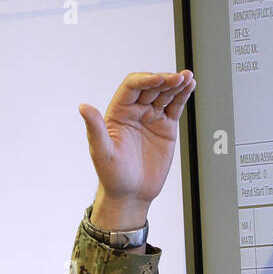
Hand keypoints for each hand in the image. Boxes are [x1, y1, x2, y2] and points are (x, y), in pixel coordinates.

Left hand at [80, 70, 194, 227]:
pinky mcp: (165, 127)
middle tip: (177, 78)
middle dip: (165, 80)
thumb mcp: (101, 153)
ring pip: (165, 94)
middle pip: (151, 86)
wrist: (130, 195)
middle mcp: (134, 112)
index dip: (146, 79)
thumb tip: (83, 107)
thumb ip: (94, 128)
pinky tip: (190, 85)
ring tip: (187, 78)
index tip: (159, 79)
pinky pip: (175, 106)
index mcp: (117, 113)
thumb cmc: (112, 176)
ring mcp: (151, 118)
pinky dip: (183, 95)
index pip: (132, 87)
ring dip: (176, 83)